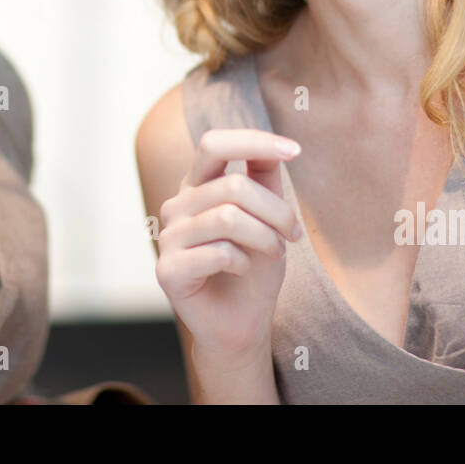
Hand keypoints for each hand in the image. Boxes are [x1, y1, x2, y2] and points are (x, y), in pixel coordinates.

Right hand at [154, 128, 302, 357]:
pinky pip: (217, 253)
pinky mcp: (168, 269)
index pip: (214, 145)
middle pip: (233, 187)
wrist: (241, 322)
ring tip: (275, 253)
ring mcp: (168, 237)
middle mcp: (177, 205)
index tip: (296, 150)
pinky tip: (242, 270)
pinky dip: (243, 263)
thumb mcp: (267, 217)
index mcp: (196, 185)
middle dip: (276, 211)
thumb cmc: (253, 267)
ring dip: (265, 238)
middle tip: (292, 235)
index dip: (253, 141)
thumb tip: (275, 146)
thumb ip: (264, 179)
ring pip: (228, 218)